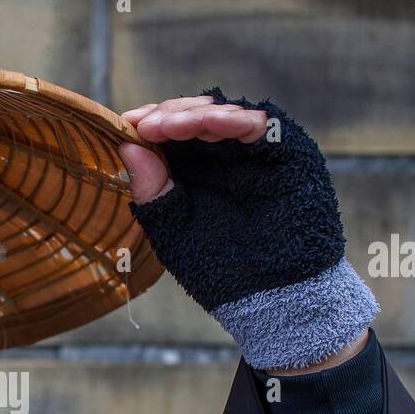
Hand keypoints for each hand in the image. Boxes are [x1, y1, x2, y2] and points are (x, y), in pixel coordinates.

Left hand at [113, 87, 377, 371]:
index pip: (169, 133)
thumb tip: (127, 144)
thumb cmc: (221, 270)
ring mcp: (255, 151)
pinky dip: (235, 120)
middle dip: (169, 116)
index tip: (128, 123)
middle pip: (194, 115)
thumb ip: (152, 190)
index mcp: (194, 170)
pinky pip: (261, 125)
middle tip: (148, 124)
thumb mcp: (174, 229)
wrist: (273, 300)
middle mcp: (224, 155)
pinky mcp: (288, 151)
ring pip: (224, 113)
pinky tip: (212, 122)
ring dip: (196, 114)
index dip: (150, 124)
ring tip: (171, 125)